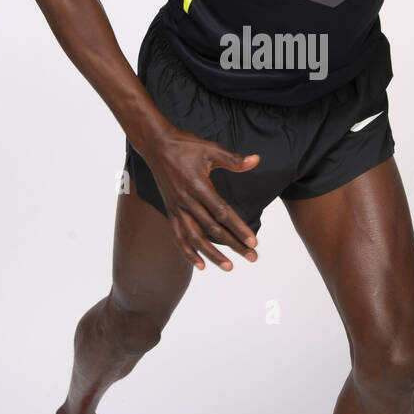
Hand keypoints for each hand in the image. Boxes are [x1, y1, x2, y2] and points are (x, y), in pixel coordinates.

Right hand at [138, 124, 259, 271]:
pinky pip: (178, 236)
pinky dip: (188, 252)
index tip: (253, 242)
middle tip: (252, 257)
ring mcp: (177, 208)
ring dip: (212, 254)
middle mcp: (186, 201)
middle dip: (233, 245)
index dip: (238, 228)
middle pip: (212, 229)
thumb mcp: (211, 149)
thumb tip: (256, 160)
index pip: (222, 212)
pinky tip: (200, 265)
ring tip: (229, 267)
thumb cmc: (185, 146)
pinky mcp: (171, 211)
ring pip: (194, 238)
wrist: (156, 146)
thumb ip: (233, 160)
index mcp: (198, 186)